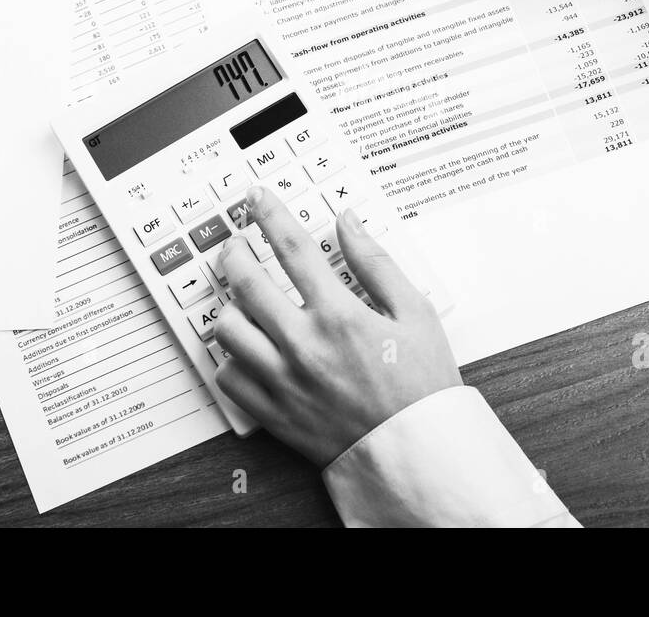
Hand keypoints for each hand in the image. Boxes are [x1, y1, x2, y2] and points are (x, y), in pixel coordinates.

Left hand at [212, 187, 460, 465]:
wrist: (417, 452)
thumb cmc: (421, 385)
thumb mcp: (415, 312)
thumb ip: (376, 263)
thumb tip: (347, 223)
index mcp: (338, 315)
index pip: (290, 247)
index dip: (269, 214)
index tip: (257, 197)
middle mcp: (303, 344)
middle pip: (246, 281)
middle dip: (236, 251)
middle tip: (238, 242)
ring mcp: (283, 380)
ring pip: (227, 329)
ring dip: (230, 305)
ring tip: (242, 297)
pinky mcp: (273, 413)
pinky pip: (229, 377)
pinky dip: (231, 356)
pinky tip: (246, 346)